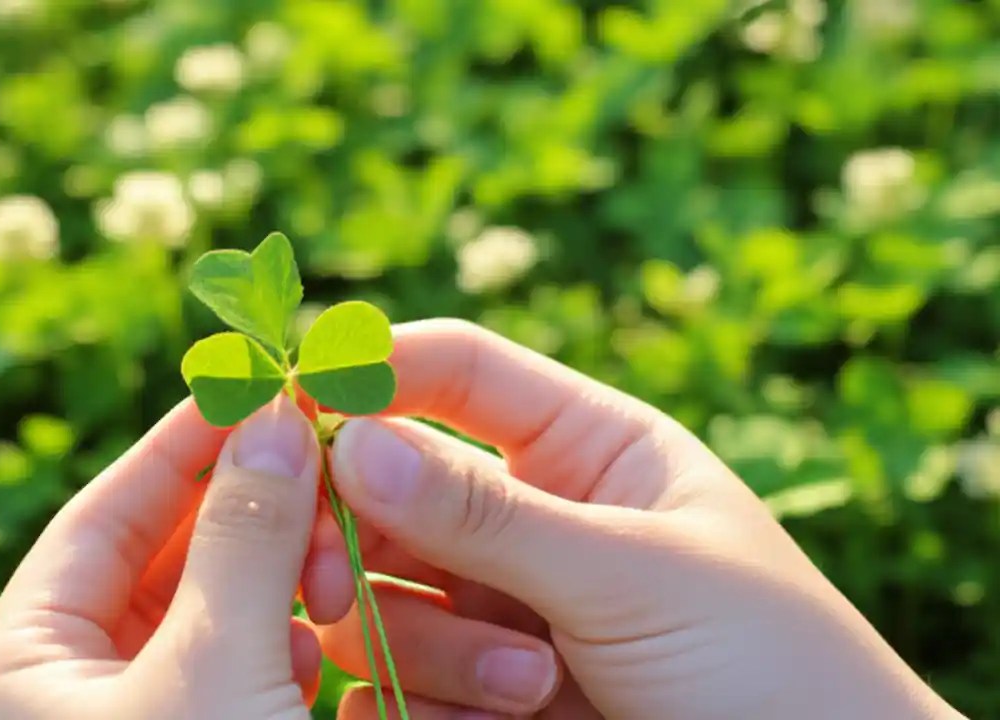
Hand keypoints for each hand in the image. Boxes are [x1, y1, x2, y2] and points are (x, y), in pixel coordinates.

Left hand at [0, 398, 325, 718]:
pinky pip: (232, 670)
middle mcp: (62, 696)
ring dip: (276, 588)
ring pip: (207, 616)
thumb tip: (275, 418)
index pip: (97, 520)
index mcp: (17, 674)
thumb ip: (243, 539)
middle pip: (159, 561)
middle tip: (322, 479)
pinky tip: (312, 653)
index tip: (254, 387)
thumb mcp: (215, 665)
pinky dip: (277, 649)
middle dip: (250, 521)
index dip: (180, 445)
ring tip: (331, 584)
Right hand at [304, 320, 963, 719]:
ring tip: (528, 690)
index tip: (290, 399)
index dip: (371, 370)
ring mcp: (502, 606)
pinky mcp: (484, 689)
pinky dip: (425, 704)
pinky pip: (396, 677)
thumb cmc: (766, 666)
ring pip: (381, 590)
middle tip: (335, 580)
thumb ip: (488, 512)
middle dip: (362, 532)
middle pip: (389, 485)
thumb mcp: (633, 573)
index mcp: (586, 449)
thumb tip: (352, 439)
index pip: (456, 372)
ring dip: (429, 645)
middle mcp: (531, 518)